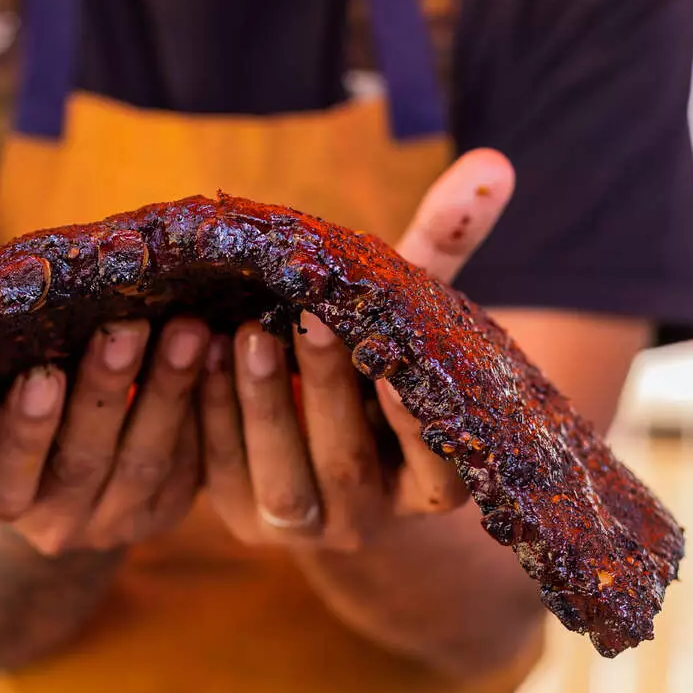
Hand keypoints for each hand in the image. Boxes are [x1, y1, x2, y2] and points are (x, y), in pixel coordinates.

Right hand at [0, 221, 206, 556]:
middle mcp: (57, 523)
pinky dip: (206, 404)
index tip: (42, 372)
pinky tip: (220, 350)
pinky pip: (193, 461)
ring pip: (146, 460)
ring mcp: (117, 521)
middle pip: (84, 460)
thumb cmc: (18, 387)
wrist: (69, 464)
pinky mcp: (169, 507)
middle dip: (106, 390)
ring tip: (189, 327)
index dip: (24, 428)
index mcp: (0, 496)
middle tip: (128, 326)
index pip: (5, 473)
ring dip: (169, 391)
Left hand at [198, 149, 516, 549]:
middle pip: (349, 463)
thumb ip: (443, 245)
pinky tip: (199, 357)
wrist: (306, 412)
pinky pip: (222, 476)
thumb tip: (493, 164)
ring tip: (245, 333)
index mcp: (432, 481)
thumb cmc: (373, 350)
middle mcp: (372, 517)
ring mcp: (306, 528)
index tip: (392, 367)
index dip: (415, 426)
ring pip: (282, 482)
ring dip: (261, 406)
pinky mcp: (242, 520)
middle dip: (326, 390)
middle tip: (308, 317)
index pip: (439, 470)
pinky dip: (211, 416)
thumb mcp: (404, 305)